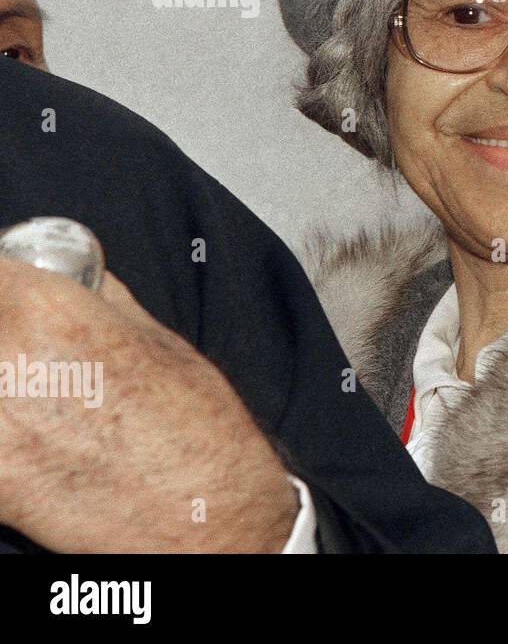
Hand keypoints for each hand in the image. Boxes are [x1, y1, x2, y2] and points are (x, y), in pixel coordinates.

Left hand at [0, 257, 298, 551]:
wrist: (204, 512)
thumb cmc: (195, 429)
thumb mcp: (155, 337)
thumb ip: (96, 299)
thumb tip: (69, 277)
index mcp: (51, 311)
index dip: (8, 283)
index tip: (15, 295)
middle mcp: (6, 360)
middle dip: (5, 337)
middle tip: (27, 354)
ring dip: (4, 381)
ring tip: (38, 400)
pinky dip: (5, 433)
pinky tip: (33, 440)